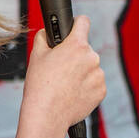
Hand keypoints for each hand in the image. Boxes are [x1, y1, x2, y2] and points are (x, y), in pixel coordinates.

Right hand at [21, 15, 104, 129]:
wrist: (47, 114)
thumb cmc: (40, 86)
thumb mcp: (36, 55)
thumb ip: (43, 38)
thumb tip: (46, 32)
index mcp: (77, 45)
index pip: (83, 22)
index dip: (77, 24)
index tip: (75, 27)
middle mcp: (92, 57)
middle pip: (85, 50)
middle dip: (75, 56)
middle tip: (61, 69)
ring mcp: (99, 75)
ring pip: (90, 68)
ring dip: (82, 73)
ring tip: (65, 84)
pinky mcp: (102, 91)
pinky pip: (95, 84)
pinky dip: (86, 87)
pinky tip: (72, 93)